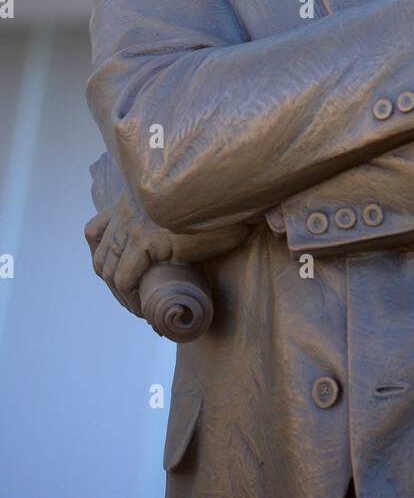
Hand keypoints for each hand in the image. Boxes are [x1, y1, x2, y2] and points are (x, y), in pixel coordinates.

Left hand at [85, 188, 251, 316]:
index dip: (103, 260)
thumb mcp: (183, 202)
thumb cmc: (221, 200)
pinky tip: (146, 307)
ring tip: (139, 308)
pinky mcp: (148, 239)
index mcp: (132, 196)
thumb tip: (164, 242)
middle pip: (101, 254)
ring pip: (109, 270)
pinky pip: (126, 279)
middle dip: (112, 283)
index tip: (120, 279)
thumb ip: (164, 214)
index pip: (94, 230)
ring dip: (121, 295)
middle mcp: (127, 207)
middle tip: (132, 300)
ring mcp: (135, 223)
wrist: (235, 189)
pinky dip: (132, 298)